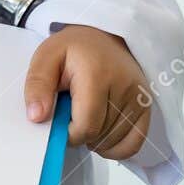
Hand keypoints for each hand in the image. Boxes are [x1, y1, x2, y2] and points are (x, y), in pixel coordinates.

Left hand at [23, 24, 151, 160]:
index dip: (67, 132)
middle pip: (98, 136)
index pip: (85, 127)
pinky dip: (114, 147)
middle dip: (79, 133)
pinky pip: (132, 145)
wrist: (105, 37)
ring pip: (112, 143)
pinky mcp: (146, 107)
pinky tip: (102, 130)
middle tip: (72, 111)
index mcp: (97, 74)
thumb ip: (37, 85)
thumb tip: (36, 117)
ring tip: (87, 114)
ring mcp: (139, 98)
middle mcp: (125, 87)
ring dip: (95, 139)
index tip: (60, 118)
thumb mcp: (46, 57)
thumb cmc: (75, 49)